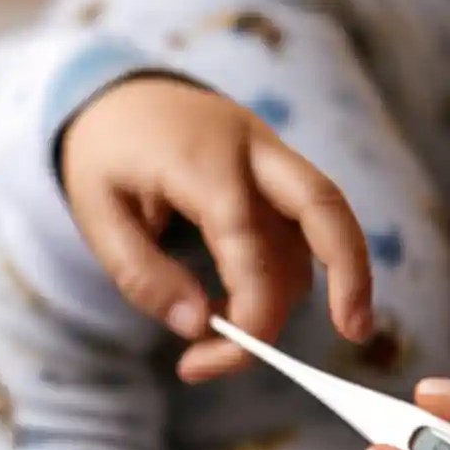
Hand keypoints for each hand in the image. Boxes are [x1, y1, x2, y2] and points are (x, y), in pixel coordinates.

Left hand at [62, 77, 372, 381]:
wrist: (113, 93)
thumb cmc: (101, 156)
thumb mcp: (95, 216)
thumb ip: (141, 274)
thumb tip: (196, 327)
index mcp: (199, 157)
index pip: (248, 237)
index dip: (249, 305)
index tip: (216, 355)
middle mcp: (250, 148)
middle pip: (325, 206)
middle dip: (350, 272)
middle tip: (354, 332)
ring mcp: (270, 153)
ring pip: (314, 227)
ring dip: (287, 291)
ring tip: (220, 339)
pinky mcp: (276, 167)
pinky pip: (300, 223)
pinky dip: (283, 271)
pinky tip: (236, 308)